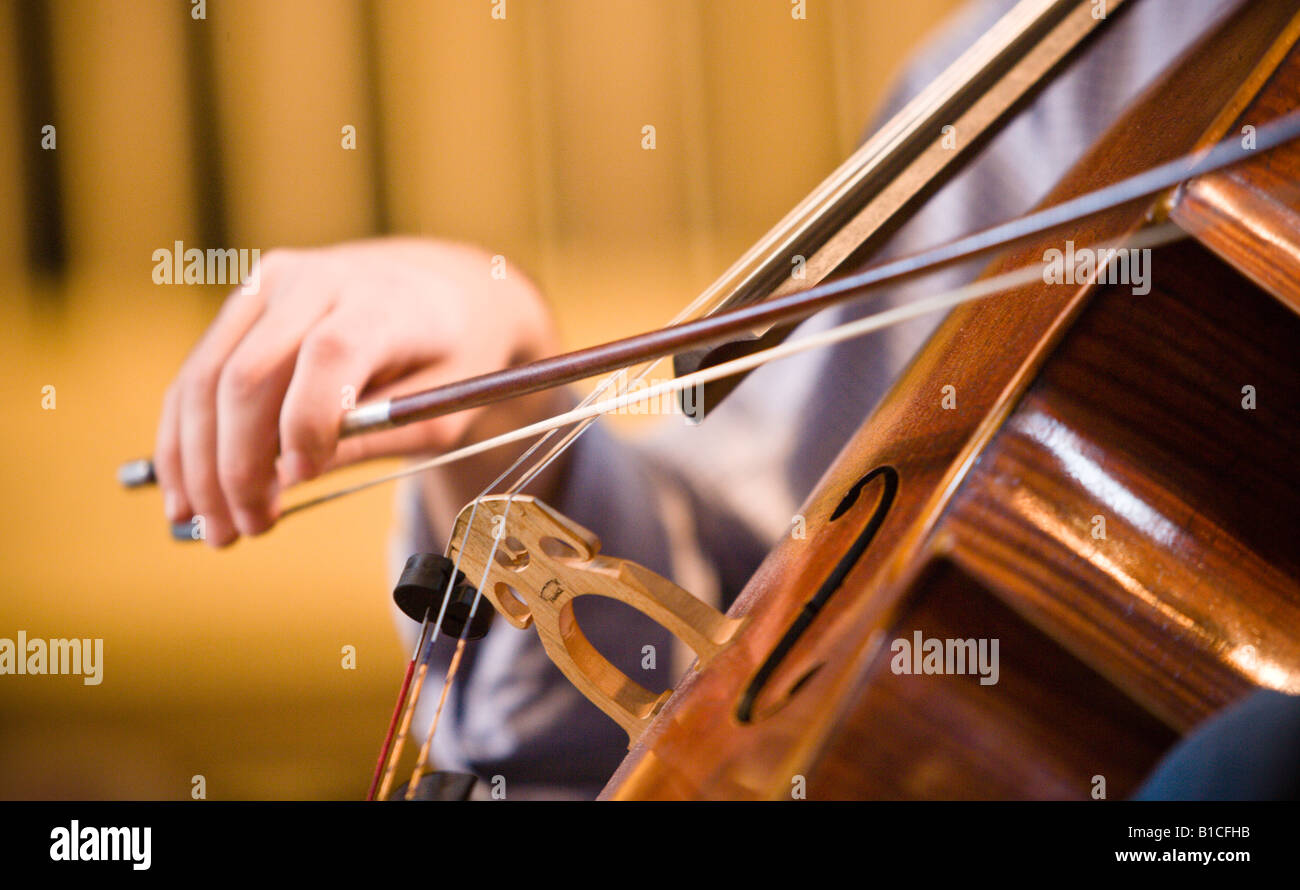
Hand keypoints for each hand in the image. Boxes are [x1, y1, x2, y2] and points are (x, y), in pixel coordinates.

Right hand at [153, 237, 562, 546]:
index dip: (306, 422)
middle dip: (236, 465)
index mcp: (385, 302)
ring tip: (209, 526)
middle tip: (243, 530)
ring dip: (196, 461)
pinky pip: (198, 371)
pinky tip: (185, 490)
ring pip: (207, 376)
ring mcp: (273, 284)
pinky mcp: (246, 298)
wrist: (442, 289)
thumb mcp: (440, 407)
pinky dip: (184, 434)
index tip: (302, 481)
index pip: (329, 355)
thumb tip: (288, 479)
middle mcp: (320, 281)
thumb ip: (374, 436)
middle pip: (250, 374)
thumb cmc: (451, 358)